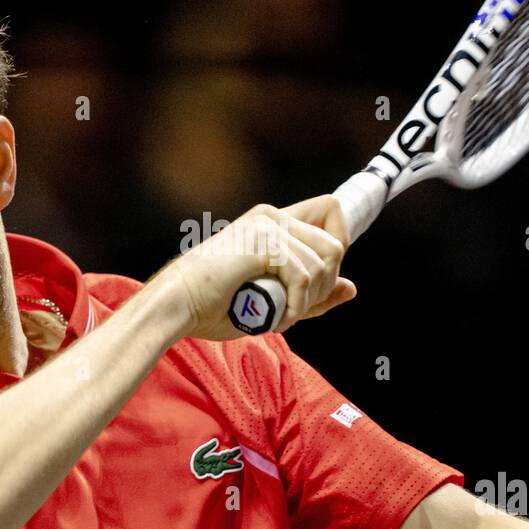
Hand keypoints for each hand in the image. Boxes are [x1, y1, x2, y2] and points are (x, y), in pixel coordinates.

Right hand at [154, 195, 356, 341]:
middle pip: (336, 243)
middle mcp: (273, 216)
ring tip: (280, 316)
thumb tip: (351, 287)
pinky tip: (277, 318)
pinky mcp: (261, 243)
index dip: (340, 242)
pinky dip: (296, 305)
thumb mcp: (275, 301)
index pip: (332, 210)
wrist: (177, 306)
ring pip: (323, 262)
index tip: (320, 279)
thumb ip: (312, 294)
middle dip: (324, 284)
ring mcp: (266, 226)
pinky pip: (303, 276)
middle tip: (296, 308)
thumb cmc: (215, 305)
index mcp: (273, 221)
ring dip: (308, 300)